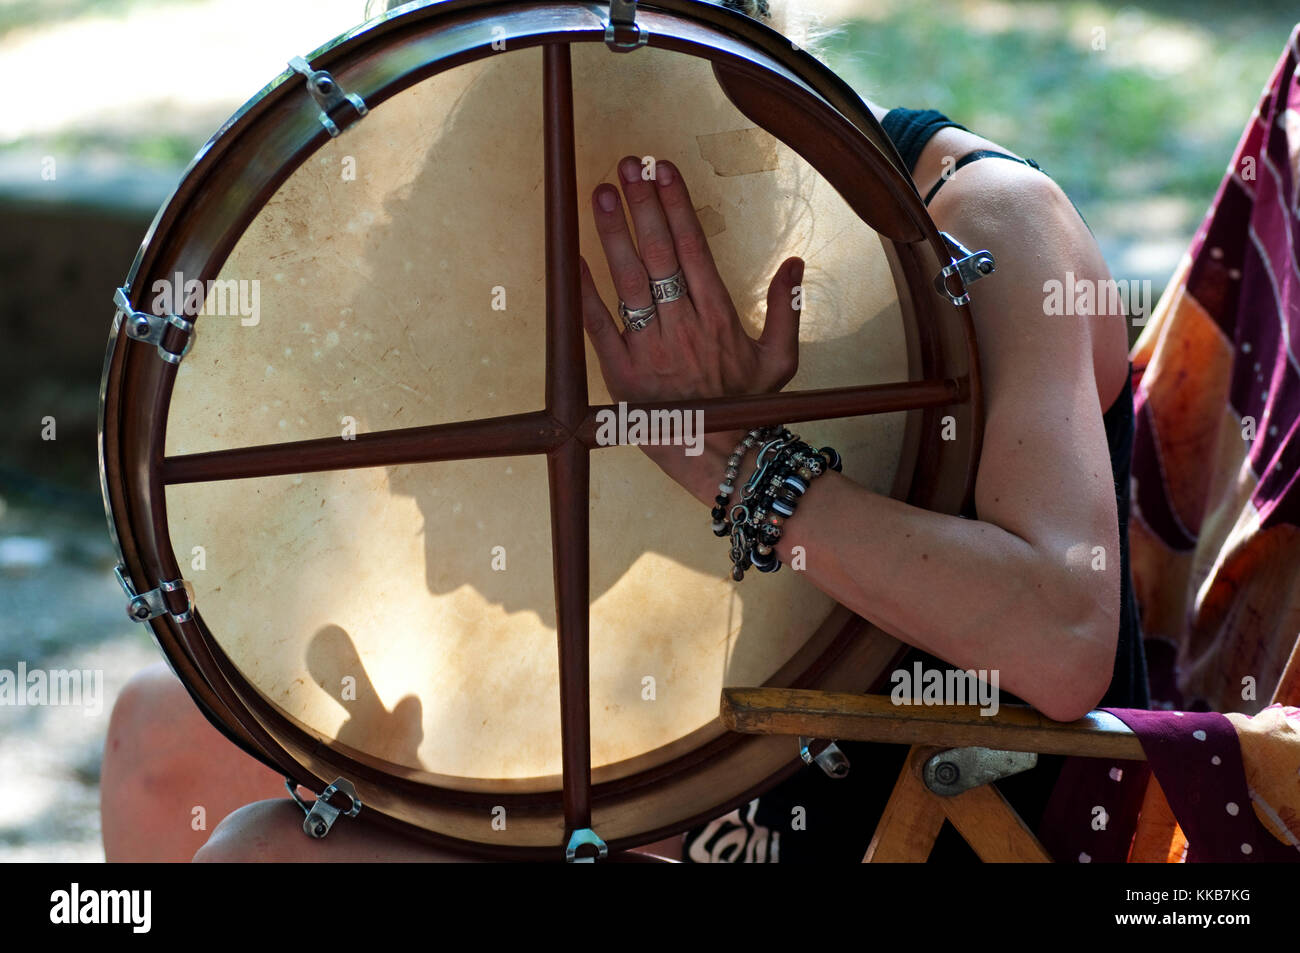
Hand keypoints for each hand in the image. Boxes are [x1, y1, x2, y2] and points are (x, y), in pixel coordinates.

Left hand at [579, 155, 804, 406]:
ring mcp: (650, 351)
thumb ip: (787, 309)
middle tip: (627, 166)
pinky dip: (584, 293)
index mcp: (719, 317)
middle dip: (643, 205)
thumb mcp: (781, 360)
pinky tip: (573, 258)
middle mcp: (684, 327)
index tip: (663, 170)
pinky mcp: (622, 376)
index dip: (676, 205)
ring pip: (629, 282)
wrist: (722, 459)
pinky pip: (598, 328)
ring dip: (614, 235)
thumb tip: (795, 263)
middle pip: (659, 254)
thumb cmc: (750, 408)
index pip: (694, 248)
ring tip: (603, 194)